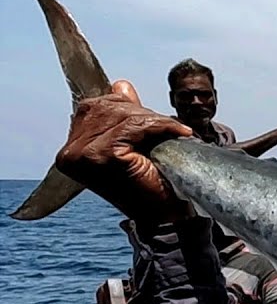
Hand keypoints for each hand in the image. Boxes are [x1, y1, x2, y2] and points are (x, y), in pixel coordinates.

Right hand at [54, 80, 194, 224]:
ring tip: (174, 133)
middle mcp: (70, 153)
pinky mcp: (103, 155)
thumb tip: (121, 84)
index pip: (96, 108)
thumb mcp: (135, 145)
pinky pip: (136, 125)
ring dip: (155, 121)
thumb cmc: (151, 187)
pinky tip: (179, 133)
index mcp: (71, 151)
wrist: (167, 218)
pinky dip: (162, 126)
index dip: (128, 108)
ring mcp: (83, 154)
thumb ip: (124, 116)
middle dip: (143, 114)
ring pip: (124, 114)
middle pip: (107, 107)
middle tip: (169, 129)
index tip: (153, 120)